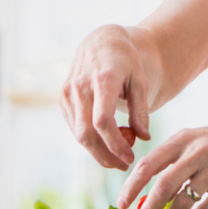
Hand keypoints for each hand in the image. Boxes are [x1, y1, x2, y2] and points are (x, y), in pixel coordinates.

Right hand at [61, 25, 154, 169]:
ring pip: (78, 134)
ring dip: (99, 151)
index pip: (102, 120)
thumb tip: (144, 138)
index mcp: (102, 79)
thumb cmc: (127, 62)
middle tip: (125, 166)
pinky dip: (91, 140)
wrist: (102, 42)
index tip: (131, 158)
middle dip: (105, 155)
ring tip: (121, 155)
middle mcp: (80, 87)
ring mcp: (67, 94)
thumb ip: (141, 110)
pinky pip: (75, 127)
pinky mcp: (63, 100)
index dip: (115, 144)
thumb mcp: (140, 81)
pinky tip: (108, 140)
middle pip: (86, 133)